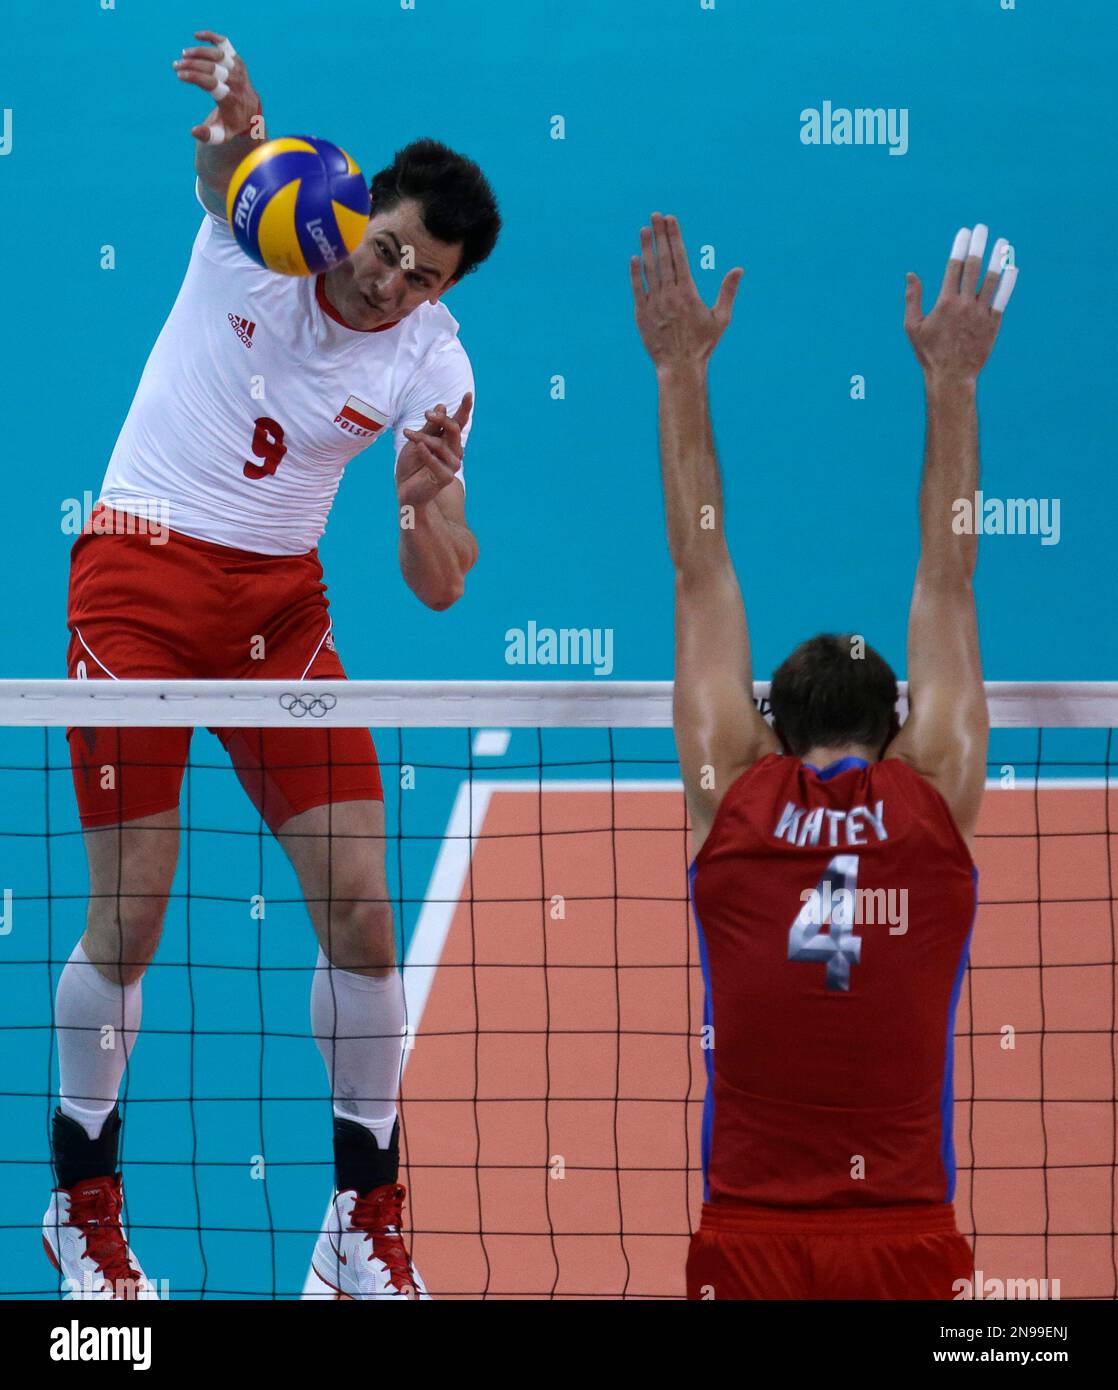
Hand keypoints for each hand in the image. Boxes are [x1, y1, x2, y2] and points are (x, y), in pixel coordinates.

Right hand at [173, 30, 260, 143]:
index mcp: (231, 98)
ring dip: (198, 52)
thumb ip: (209, 135)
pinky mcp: (236, 59)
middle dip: (191, 64)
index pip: (211, 83)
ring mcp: (237, 68)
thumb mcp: (222, 134)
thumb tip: (193, 131)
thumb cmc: (232, 123)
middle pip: (212, 67)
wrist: (252, 111)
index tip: (179, 76)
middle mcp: (236, 81)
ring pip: (217, 53)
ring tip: (183, 55)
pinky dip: (211, 37)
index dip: (193, 77)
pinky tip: (196, 36)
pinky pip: (224, 43)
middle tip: (176, 66)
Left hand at [397, 394, 472, 508]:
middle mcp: (453, 452)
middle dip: (441, 419)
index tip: (468, 394)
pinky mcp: (444, 478)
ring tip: (407, 434)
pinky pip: (437, 463)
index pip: (458, 423)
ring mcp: (450, 466)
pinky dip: (427, 454)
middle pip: (453, 430)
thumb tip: (442, 406)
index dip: (464, 409)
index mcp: (448, 441)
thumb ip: (429, 426)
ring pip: (441, 445)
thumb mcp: (417, 440)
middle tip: (427, 413)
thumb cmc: (412, 465)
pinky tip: (419, 447)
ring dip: (423, 438)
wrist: (406, 489)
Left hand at [630, 213, 741, 367]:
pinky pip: (637, 289)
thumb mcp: (721, 318)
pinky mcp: (642, 314)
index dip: (674, 236)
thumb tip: (739, 269)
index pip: (680, 256)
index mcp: (688, 293)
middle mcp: (670, 295)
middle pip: (663, 258)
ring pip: (649, 270)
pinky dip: (635, 273)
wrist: (680, 367)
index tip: (670, 219)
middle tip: (655, 216)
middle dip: (659, 234)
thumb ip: (728, 292)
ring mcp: (654, 304)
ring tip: (644, 230)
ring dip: (646, 248)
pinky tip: (635, 258)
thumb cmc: (703, 344)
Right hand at [904, 225, 1017, 384]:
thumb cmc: (929, 352)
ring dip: (998, 257)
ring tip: (1002, 242)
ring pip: (992, 278)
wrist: (951, 375)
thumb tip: (911, 274)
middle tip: (982, 228)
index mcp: (945, 302)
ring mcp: (981, 313)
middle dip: (978, 244)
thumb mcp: (912, 327)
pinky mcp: (993, 323)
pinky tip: (1012, 267)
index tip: (964, 232)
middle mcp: (964, 304)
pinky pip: (1003, 297)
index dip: (960, 246)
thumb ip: (912, 299)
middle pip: (973, 266)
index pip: (953, 266)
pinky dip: (1008, 281)